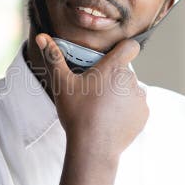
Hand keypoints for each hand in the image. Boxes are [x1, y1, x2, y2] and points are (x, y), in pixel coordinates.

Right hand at [35, 33, 147, 165]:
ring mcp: (139, 98)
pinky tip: (110, 119)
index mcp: (114, 67)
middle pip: (124, 71)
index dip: (122, 49)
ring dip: (119, 94)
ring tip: (101, 108)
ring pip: (130, 89)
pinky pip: (136, 106)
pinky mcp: (143, 115)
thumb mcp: (62, 83)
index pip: (130, 46)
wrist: (93, 147)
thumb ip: (53, 58)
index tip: (110, 58)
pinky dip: (126, 110)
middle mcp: (131, 80)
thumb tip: (41, 37)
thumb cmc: (77, 113)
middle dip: (112, 77)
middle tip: (94, 91)